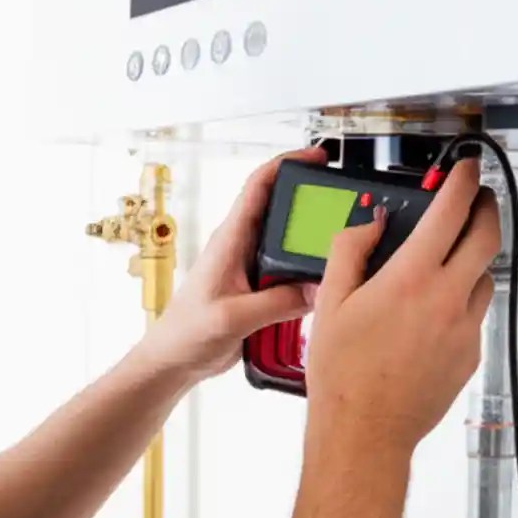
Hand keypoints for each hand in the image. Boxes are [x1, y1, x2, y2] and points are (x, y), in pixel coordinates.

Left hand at [138, 146, 329, 382]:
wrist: (173, 359)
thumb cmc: (187, 332)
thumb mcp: (233, 317)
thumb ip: (277, 303)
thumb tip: (320, 287)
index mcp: (230, 239)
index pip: (258, 186)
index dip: (286, 165)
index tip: (316, 158)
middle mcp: (241, 245)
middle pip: (280, 207)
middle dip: (310, 196)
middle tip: (344, 196)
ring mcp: (250, 266)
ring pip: (288, 239)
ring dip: (312, 236)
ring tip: (344, 235)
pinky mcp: (258, 287)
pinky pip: (289, 269)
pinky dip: (308, 268)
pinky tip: (327, 276)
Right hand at [303, 158, 499, 451]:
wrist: (364, 431)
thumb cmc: (344, 375)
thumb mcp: (331, 300)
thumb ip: (351, 250)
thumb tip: (369, 225)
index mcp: (412, 278)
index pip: (452, 211)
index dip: (464, 181)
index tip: (467, 169)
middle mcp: (447, 299)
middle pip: (488, 237)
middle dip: (487, 208)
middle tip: (477, 198)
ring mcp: (465, 329)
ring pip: (485, 276)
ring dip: (474, 256)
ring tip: (449, 254)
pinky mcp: (470, 355)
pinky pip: (476, 313)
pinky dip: (463, 297)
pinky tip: (436, 305)